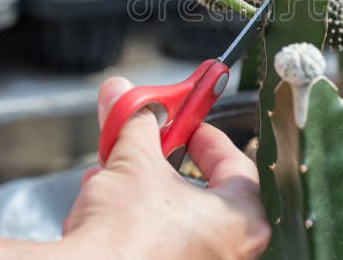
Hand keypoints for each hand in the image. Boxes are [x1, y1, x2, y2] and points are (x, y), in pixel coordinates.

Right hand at [62, 77, 270, 259]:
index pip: (236, 164)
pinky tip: (101, 209)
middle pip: (199, 190)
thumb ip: (135, 123)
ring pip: (171, 218)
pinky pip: (153, 243)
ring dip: (138, 191)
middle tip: (145, 143)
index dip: (206, 137)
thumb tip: (125, 98)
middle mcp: (228, 251)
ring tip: (111, 173)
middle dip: (161, 163)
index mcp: (241, 220)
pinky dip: (130, 224)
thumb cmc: (128, 236)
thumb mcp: (135, 161)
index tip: (187, 124)